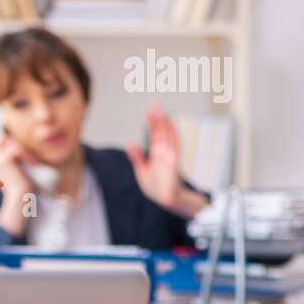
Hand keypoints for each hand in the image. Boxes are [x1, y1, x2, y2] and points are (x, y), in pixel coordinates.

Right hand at [0, 123, 38, 237]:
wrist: (21, 197)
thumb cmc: (22, 185)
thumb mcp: (16, 167)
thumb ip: (12, 155)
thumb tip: (9, 142)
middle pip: (5, 139)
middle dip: (18, 146)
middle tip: (30, 159)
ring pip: (11, 143)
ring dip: (24, 152)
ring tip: (32, 163)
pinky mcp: (3, 160)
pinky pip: (16, 148)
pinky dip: (26, 155)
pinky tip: (31, 163)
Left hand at [125, 102, 207, 217]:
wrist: (165, 200)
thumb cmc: (155, 187)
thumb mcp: (142, 170)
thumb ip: (137, 156)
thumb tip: (129, 142)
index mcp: (156, 154)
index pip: (154, 134)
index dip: (152, 122)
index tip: (149, 110)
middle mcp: (163, 152)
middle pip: (160, 132)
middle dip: (157, 118)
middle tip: (155, 103)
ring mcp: (169, 156)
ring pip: (166, 136)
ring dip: (164, 124)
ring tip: (161, 111)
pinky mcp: (173, 163)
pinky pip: (174, 146)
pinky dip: (174, 135)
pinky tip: (172, 124)